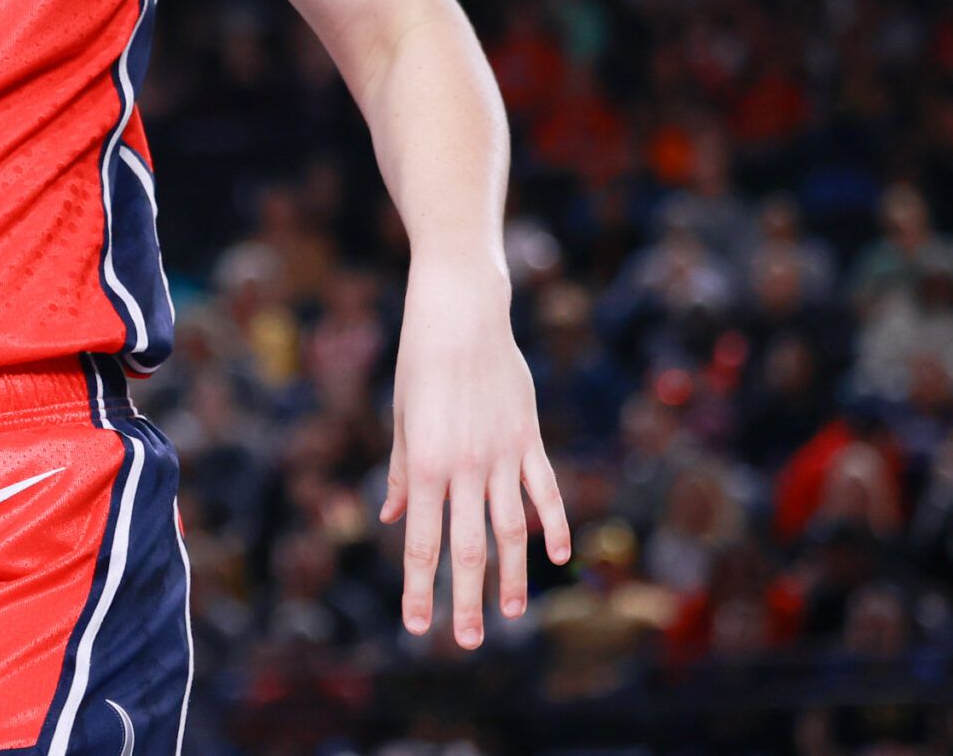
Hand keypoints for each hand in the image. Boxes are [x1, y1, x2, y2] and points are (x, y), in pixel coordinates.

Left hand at [378, 257, 570, 648]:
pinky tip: (558, 556)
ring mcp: (502, 454)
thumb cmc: (418, 361)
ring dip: (511, 575)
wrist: (460, 311)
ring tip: (512, 613)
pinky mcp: (529, 438)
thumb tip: (395, 521)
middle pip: (467, 547)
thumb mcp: (400, 417)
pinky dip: (555, 524)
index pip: (423, 542)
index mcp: (426, 465)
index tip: (418, 627)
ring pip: (511, 528)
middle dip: (465, 599)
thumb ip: (401, 473)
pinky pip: (545, 490)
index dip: (420, 588)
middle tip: (467, 642)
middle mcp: (466, 467)